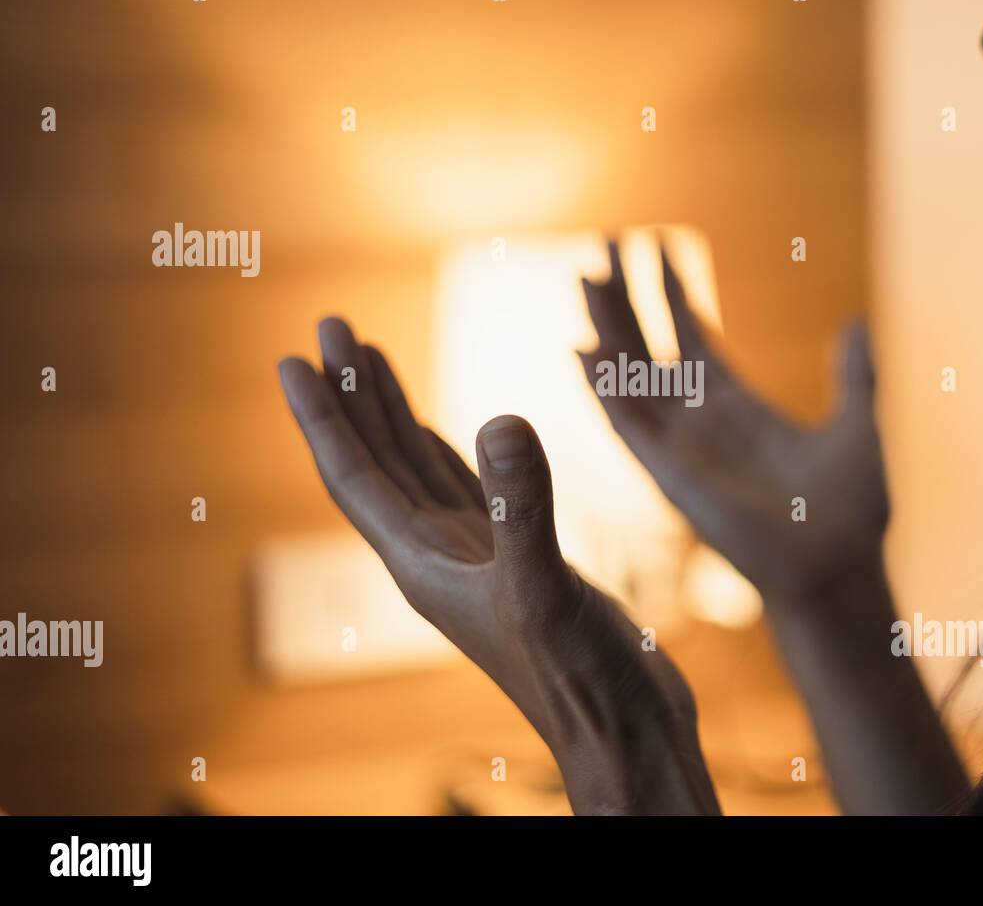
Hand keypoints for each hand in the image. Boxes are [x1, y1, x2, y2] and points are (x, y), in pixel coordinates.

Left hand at [277, 318, 718, 814]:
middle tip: (330, 327)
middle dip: (353, 396)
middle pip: (376, 462)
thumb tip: (502, 418)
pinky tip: (437, 428)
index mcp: (421, 565)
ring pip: (416, 471)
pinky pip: (461, 490)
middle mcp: (435, 558)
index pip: (353, 477)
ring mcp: (474, 559)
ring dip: (391, 415)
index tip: (293, 357)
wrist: (620, 725)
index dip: (322, 417)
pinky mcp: (514, 560)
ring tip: (370, 358)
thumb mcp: (545, 585)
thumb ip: (523, 504)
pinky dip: (443, 450)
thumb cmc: (576, 674)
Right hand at [579, 239, 888, 613]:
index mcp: (737, 407)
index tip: (656, 242)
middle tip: (606, 242)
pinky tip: (584, 352)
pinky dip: (607, 391)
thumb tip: (857, 323)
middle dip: (629, 297)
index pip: (692, 336)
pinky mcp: (673, 477)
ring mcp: (683, 449)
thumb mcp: (857, 424)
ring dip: (608, 330)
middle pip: (652, 346)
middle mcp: (701, 423)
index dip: (673, 290)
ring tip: (586, 278)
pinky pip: (630, 427)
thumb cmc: (850, 510)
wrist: (841, 569)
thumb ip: (853, 375)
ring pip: (633, 378)